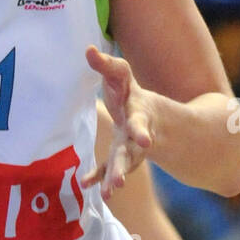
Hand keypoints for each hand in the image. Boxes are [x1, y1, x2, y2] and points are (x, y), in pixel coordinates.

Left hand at [82, 45, 153, 198]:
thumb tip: (88, 49)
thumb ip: (106, 65)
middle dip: (126, 163)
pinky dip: (100, 178)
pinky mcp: (120, 158)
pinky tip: (87, 187)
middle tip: (120, 178)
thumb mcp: (121, 76)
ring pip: (124, 164)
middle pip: (132, 151)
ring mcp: (130, 149)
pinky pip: (110, 170)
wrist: (152, 117)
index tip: (144, 139)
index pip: (139, 120)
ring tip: (110, 190)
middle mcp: (137, 134)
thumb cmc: (129, 93)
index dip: (141, 130)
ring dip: (116, 176)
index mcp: (139, 112)